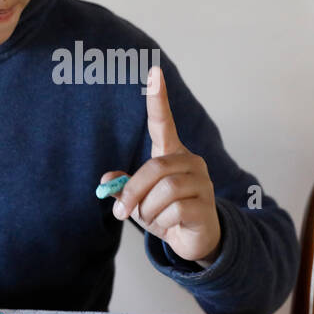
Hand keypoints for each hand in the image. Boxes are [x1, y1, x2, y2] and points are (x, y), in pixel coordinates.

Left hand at [100, 65, 221, 265]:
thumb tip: (106, 180)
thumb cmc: (166, 214)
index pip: (163, 122)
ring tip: (154, 219)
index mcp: (172, 154)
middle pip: (155, 168)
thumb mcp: (139, 201)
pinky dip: (162, 222)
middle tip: (121, 213)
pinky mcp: (207, 205)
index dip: (158, 98)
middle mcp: (190, 162)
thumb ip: (123, 189)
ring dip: (148, 211)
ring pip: (164, 191)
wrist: (194, 241)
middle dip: (132, 193)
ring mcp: (202, 182)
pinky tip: (169, 226)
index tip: (154, 71)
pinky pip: (175, 209)